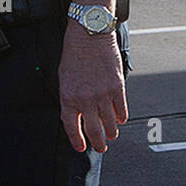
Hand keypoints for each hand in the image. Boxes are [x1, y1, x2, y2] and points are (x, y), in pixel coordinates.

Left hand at [57, 24, 127, 151]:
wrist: (89, 37)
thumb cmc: (74, 55)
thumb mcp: (64, 78)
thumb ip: (70, 97)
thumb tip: (77, 113)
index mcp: (68, 97)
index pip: (71, 126)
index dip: (77, 140)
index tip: (81, 147)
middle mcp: (85, 99)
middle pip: (93, 129)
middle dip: (98, 142)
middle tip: (101, 148)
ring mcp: (103, 94)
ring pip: (109, 122)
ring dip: (111, 132)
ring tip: (111, 135)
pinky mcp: (118, 87)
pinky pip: (121, 109)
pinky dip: (121, 117)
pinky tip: (120, 121)